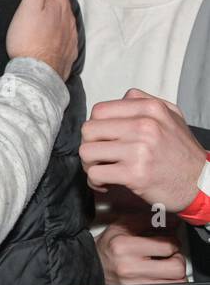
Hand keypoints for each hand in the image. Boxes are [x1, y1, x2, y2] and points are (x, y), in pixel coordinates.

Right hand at [5, 0, 76, 79]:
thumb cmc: (29, 40)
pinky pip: (68, 28)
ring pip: (67, 12)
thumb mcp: (27, 9)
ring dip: (60, 3)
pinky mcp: (69, 48)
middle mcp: (67, 17)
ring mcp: (70, 34)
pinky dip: (63, 21)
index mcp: (57, 5)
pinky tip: (59, 25)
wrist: (39, 73)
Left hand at [81, 89, 206, 210]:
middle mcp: (145, 126)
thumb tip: (118, 101)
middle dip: (89, 145)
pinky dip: (95, 182)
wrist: (202, 184)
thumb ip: (144, 103)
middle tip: (100, 156)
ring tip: (103, 169)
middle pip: (88, 130)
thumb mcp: (171, 117)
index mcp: (150, 109)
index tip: (102, 139)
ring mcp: (139, 150)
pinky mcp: (135, 174)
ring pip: (86, 152)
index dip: (95, 126)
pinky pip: (95, 174)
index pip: (99, 110)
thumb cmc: (182, 153)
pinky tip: (107, 183)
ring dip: (90, 165)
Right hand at [96, 219, 187, 284]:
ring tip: (166, 266)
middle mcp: (129, 267)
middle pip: (175, 267)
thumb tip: (172, 221)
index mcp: (125, 246)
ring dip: (176, 273)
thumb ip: (147, 221)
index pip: (167, 246)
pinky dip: (170, 283)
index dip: (173, 242)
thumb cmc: (108, 245)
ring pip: (176, 282)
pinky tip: (161, 276)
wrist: (91, 264)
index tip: (169, 242)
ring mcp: (134, 283)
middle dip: (178, 259)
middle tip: (171, 256)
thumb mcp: (122, 226)